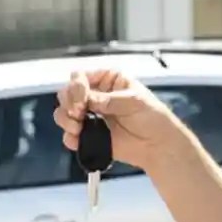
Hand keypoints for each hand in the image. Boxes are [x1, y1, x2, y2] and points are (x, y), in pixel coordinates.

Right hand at [54, 69, 186, 170]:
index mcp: (107, 80)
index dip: (76, 87)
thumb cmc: (153, 117)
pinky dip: (70, 137)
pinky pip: (70, 136)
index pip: (80, 77)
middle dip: (69, 103)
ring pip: (63, 113)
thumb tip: (87, 99)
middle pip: (67, 93)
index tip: (82, 100)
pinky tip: (78, 139)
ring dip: (66, 120)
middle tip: (79, 113)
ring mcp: (90, 116)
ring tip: (78, 127)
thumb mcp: (134, 101)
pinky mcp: (89, 135)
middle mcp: (95, 96)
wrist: (158, 144)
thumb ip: (109, 99)